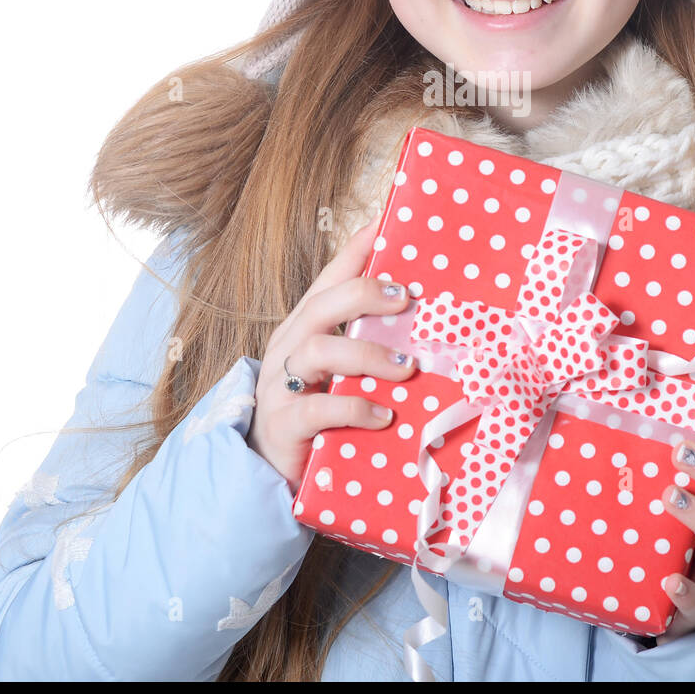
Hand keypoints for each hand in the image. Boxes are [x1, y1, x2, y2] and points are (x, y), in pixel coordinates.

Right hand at [246, 222, 416, 493]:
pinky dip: (354, 409)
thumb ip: (369, 342)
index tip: (384, 224)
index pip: (329, 278)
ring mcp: (282, 385)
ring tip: (407, 367)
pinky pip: (318, 410)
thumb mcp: (342, 370)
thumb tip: (424, 318)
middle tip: (405, 299)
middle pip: (320, 306)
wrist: (271, 470)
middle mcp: (290, 347)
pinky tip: (382, 415)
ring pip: (319, 352)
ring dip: (367, 355)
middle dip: (363, 295)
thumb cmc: (318, 409)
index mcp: (305, 327)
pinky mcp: (283, 424)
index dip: (354, 250)